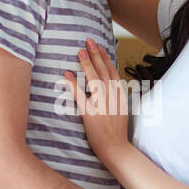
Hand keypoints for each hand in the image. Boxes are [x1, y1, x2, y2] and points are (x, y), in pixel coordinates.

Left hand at [65, 39, 129, 162]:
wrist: (116, 148)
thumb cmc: (118, 132)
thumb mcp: (122, 111)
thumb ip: (117, 98)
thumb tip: (113, 87)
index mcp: (120, 95)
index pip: (112, 72)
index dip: (105, 58)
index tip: (100, 47)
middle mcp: (112, 96)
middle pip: (103, 70)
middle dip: (96, 54)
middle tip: (89, 41)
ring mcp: (101, 104)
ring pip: (94, 78)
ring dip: (87, 63)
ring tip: (80, 51)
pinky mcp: (90, 113)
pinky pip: (80, 95)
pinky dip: (72, 84)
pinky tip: (67, 74)